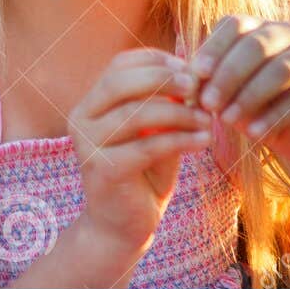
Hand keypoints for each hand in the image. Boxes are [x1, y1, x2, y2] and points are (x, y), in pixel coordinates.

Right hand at [67, 48, 211, 262]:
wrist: (122, 228)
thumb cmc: (143, 175)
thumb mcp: (154, 131)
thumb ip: (166, 104)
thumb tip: (193, 71)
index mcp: (90, 103)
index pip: (119, 65)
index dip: (155, 60)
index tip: (189, 68)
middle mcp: (81, 119)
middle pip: (120, 82)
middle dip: (163, 78)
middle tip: (197, 85)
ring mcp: (88, 145)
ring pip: (135, 113)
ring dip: (178, 112)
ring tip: (208, 118)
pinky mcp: (104, 170)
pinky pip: (146, 146)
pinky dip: (180, 140)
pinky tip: (204, 140)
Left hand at [191, 14, 289, 162]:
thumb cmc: (252, 104)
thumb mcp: (227, 90)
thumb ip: (209, 80)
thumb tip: (186, 81)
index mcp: (261, 26)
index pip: (235, 24)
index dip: (214, 47)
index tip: (195, 74)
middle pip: (257, 45)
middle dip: (229, 75)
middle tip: (207, 103)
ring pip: (282, 69)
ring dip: (250, 96)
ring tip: (227, 120)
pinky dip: (274, 117)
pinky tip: (253, 134)